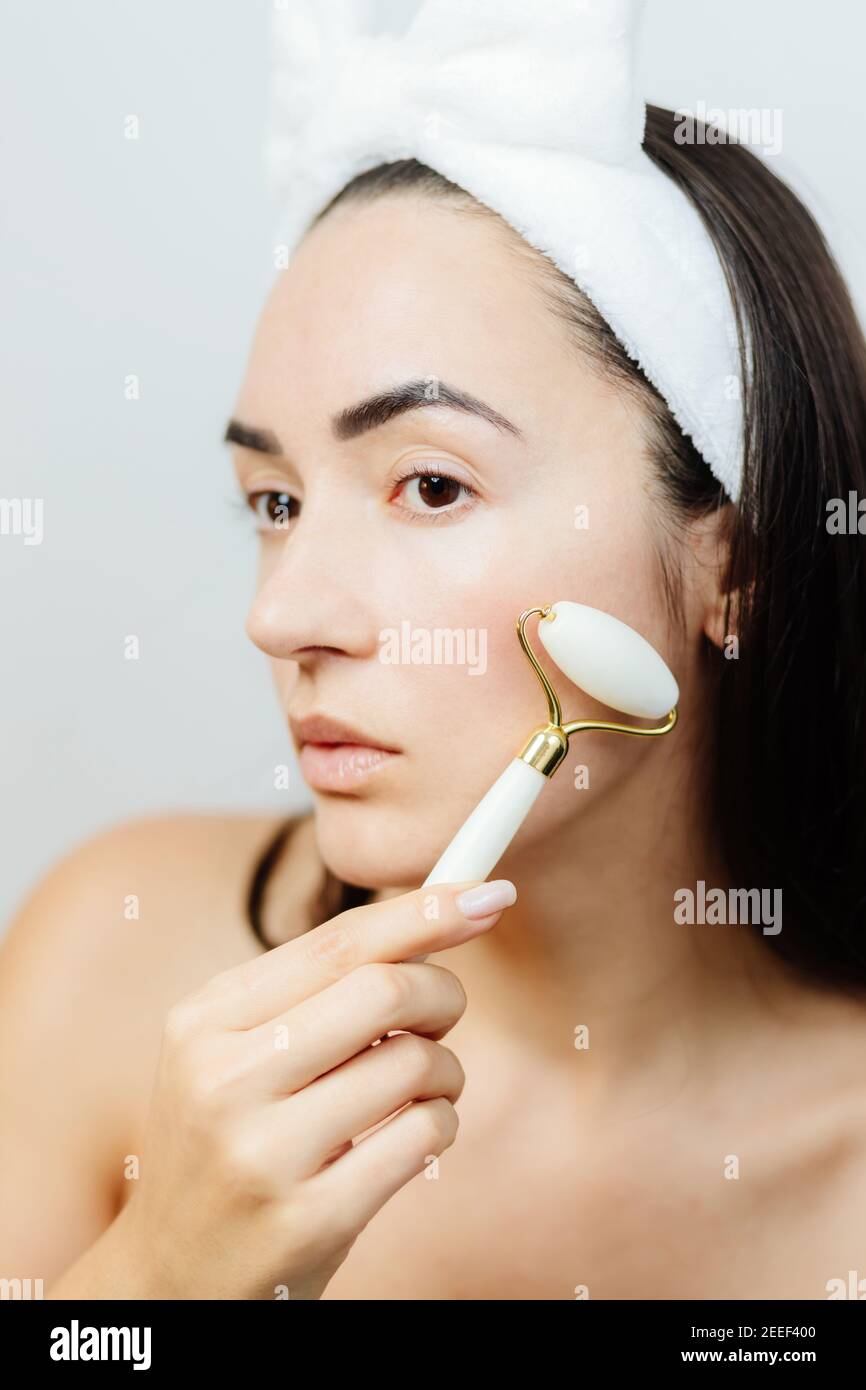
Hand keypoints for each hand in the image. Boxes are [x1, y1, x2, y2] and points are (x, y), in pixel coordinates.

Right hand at [118, 876, 515, 1298]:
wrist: (175, 1275)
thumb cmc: (228, 1140)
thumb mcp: (236, 1051)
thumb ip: (316, 988)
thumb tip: (438, 916)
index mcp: (204, 1022)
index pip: (336, 944)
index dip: (423, 912)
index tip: (488, 891)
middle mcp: (223, 1079)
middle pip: (384, 990)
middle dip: (441, 992)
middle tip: (442, 1013)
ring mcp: (264, 1153)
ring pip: (415, 1062)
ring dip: (444, 1069)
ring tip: (418, 1089)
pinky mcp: (309, 1218)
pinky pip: (425, 1134)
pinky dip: (439, 1123)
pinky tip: (409, 1136)